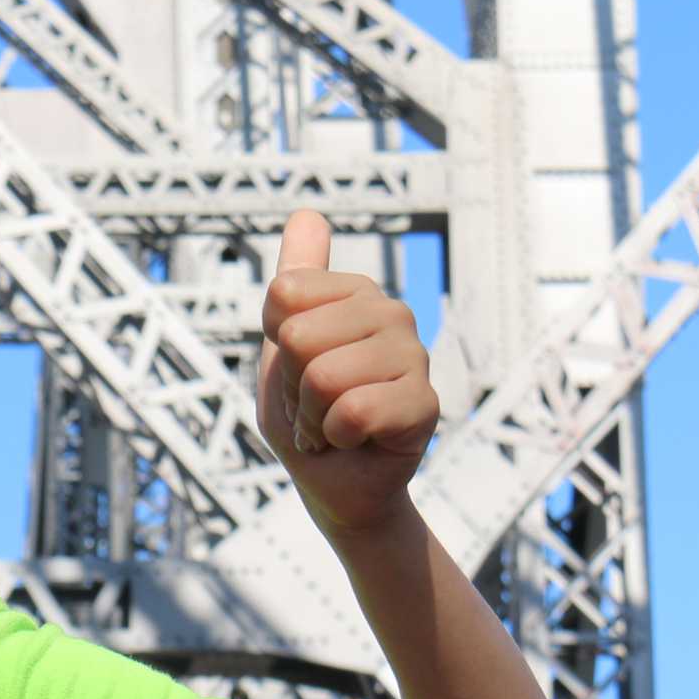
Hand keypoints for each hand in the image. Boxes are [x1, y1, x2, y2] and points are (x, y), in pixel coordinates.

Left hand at [256, 208, 438, 535]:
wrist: (333, 485)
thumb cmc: (306, 414)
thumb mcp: (282, 344)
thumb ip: (295, 279)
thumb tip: (306, 213)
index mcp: (352, 293)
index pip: (283, 296)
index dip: (273, 346)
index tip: (294, 367)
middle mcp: (390, 312)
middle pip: (298, 338)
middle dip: (291, 387)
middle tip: (314, 404)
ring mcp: (413, 355)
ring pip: (324, 376)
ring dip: (312, 417)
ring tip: (332, 424)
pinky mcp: (425, 404)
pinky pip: (353, 412)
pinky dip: (336, 438)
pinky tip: (355, 441)